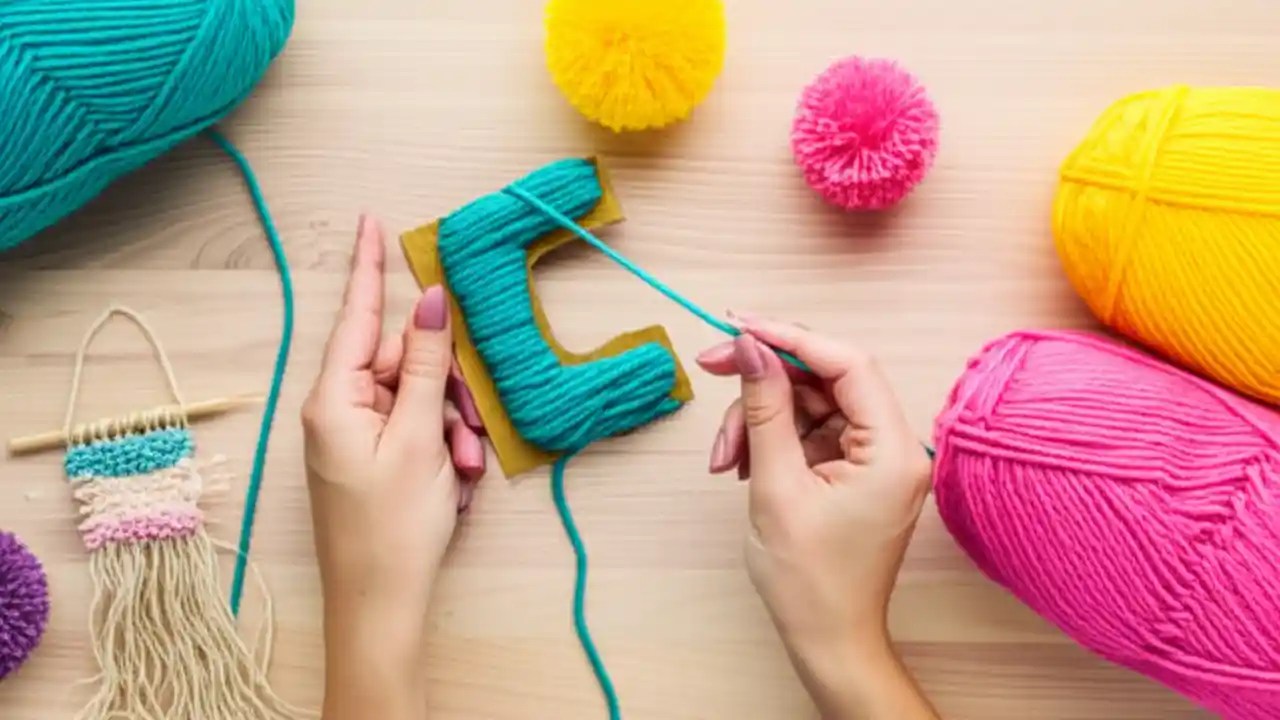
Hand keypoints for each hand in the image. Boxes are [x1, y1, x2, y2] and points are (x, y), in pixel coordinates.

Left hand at [302, 215, 485, 718]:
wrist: (380, 603)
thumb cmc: (393, 525)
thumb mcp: (418, 437)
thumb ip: (423, 365)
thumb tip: (429, 301)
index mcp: (334, 398)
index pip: (356, 316)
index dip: (368, 267)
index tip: (371, 221)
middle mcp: (337, 410)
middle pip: (400, 362)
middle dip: (443, 387)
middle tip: (468, 428)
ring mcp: (353, 436)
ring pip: (415, 397)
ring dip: (448, 423)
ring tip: (462, 466)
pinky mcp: (370, 459)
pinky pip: (411, 429)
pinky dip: (440, 445)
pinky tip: (455, 477)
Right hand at [698, 316, 935, 718]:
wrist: (827, 640)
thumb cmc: (808, 581)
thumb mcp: (776, 486)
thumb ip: (765, 409)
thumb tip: (750, 346)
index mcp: (892, 450)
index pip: (847, 363)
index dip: (790, 336)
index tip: (738, 324)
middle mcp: (892, 446)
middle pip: (824, 378)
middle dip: (764, 377)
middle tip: (710, 366)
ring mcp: (872, 458)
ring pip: (808, 403)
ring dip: (758, 418)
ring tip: (723, 459)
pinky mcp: (851, 470)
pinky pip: (807, 431)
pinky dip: (769, 439)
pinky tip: (740, 464)